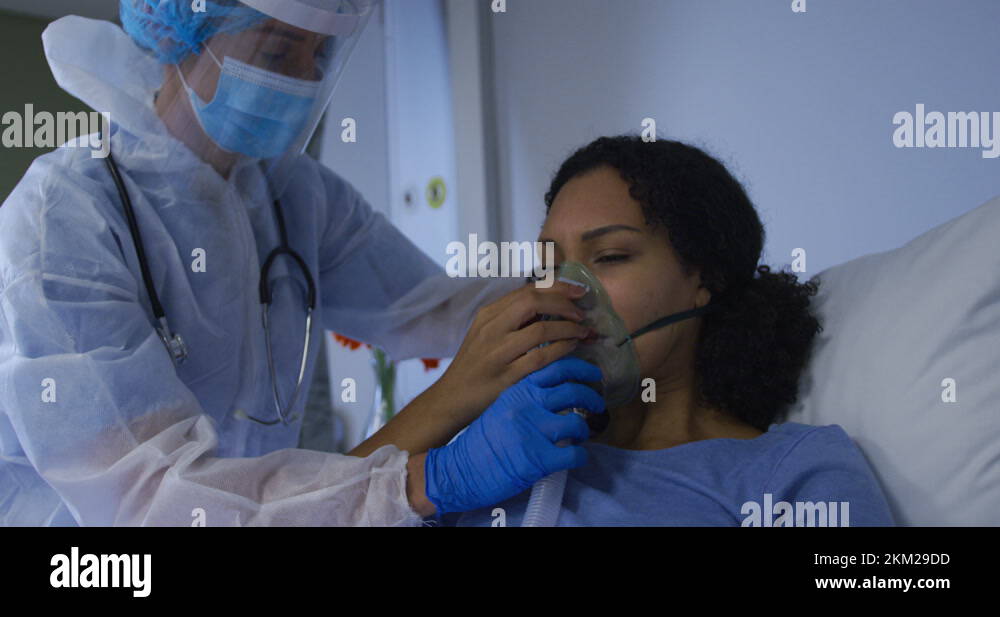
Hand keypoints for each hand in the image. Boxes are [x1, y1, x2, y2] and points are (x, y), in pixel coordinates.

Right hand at [424, 357, 603, 514]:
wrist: (459, 469)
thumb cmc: (480, 441)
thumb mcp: (500, 406)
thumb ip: (525, 396)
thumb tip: (554, 392)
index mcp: (518, 390)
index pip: (557, 368)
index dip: (581, 369)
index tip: (593, 374)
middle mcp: (527, 405)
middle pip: (574, 391)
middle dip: (592, 397)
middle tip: (597, 404)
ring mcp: (534, 431)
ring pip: (578, 422)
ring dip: (585, 429)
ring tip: (582, 434)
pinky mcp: (540, 459)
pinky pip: (575, 454)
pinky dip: (581, 456)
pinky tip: (577, 457)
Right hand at [431, 281, 592, 427]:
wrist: (451, 399)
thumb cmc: (475, 366)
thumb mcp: (487, 334)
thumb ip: (513, 319)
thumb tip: (553, 305)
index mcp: (488, 314)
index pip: (527, 290)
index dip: (558, 287)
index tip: (580, 292)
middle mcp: (491, 329)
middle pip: (533, 302)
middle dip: (565, 304)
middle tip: (583, 314)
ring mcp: (497, 352)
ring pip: (540, 329)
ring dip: (568, 328)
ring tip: (584, 332)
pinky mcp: (505, 376)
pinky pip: (540, 358)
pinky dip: (561, 350)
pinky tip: (572, 349)